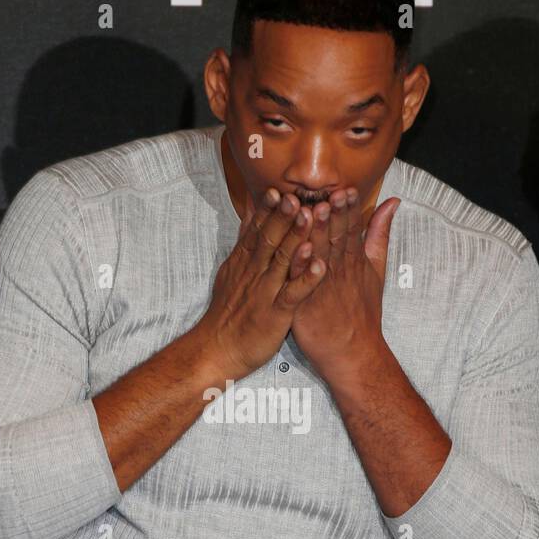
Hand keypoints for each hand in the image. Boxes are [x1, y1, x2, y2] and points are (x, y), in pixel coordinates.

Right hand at [200, 188, 325, 380]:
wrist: (217, 349)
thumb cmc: (229, 311)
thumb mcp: (231, 270)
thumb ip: (245, 240)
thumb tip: (250, 210)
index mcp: (245, 262)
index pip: (256, 230)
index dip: (267, 210)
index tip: (278, 189)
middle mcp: (255, 272)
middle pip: (270, 239)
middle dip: (283, 216)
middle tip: (296, 195)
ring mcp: (265, 292)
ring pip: (282, 261)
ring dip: (297, 238)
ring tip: (310, 217)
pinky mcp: (275, 314)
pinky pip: (293, 294)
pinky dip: (306, 279)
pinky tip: (321, 265)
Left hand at [287, 185, 400, 380]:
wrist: (353, 352)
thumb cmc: (362, 311)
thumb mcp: (376, 268)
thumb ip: (379, 233)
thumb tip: (391, 202)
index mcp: (354, 260)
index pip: (351, 229)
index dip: (348, 210)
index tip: (346, 189)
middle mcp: (339, 271)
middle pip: (336, 240)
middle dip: (334, 217)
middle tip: (331, 194)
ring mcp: (323, 287)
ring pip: (320, 257)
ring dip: (317, 235)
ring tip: (313, 213)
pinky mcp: (307, 304)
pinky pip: (303, 282)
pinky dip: (302, 266)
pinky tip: (299, 251)